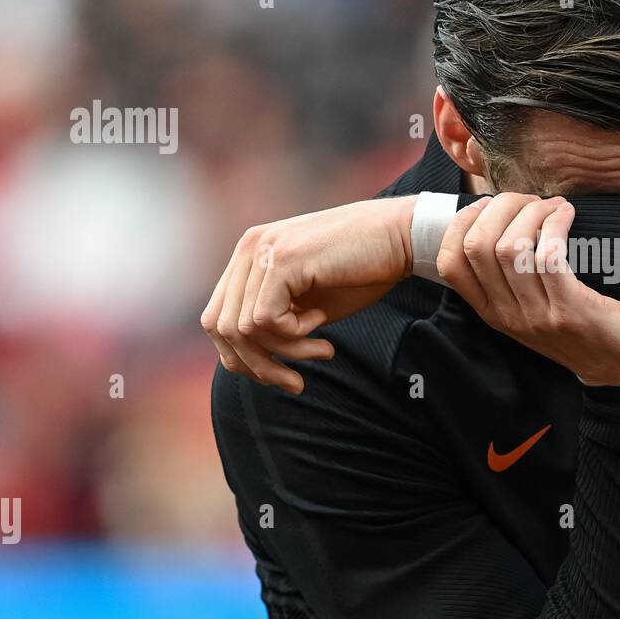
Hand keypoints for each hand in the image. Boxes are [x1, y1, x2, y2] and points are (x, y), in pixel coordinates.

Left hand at [201, 196, 415, 392]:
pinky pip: (266, 320)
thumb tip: (250, 364)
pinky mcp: (283, 260)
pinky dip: (295, 335)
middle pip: (221, 327)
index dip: (241, 357)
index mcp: (250, 256)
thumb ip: (277, 321)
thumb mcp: (309, 303)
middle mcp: (249, 248)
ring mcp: (263, 251)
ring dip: (286, 352)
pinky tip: (322, 323)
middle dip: (258, 366)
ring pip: (243, 329)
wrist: (402, 237)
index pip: (217, 318)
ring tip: (322, 350)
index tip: (279, 374)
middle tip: (296, 382)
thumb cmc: (363, 270)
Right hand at [436, 194, 619, 387]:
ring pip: (509, 247)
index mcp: (493, 313)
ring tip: (554, 207)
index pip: (450, 264)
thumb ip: (512, 278)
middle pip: (477, 246)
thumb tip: (503, 218)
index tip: (489, 204)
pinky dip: (555, 225)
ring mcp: (538, 316)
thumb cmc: (584, 329)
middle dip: (501, 207)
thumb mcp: (534, 309)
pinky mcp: (571, 310)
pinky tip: (568, 216)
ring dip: (532, 212)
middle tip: (531, 201)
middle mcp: (509, 316)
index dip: (462, 223)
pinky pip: (548, 256)